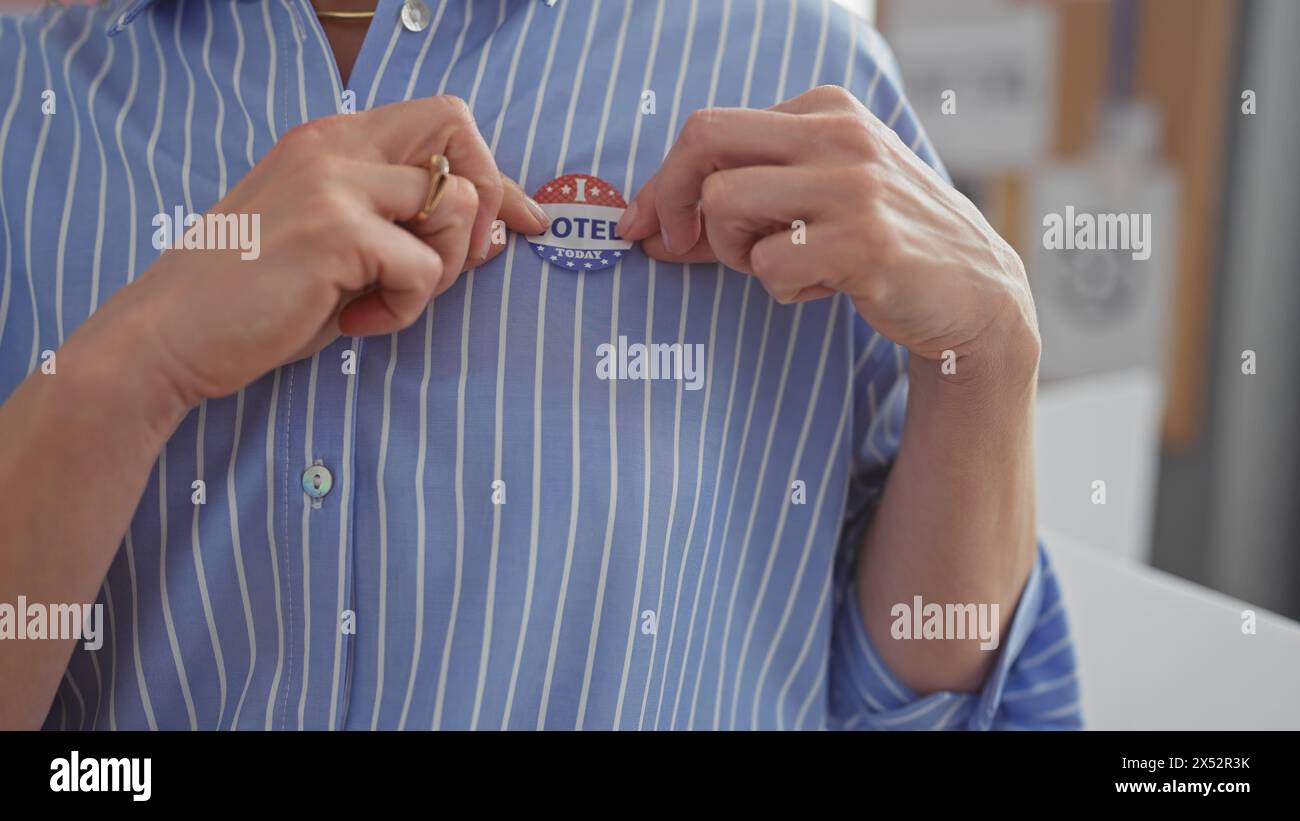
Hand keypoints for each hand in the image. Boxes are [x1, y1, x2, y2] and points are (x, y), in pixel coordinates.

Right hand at [108, 95, 548, 408]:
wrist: (168, 336)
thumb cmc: (253, 300)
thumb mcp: (336, 249)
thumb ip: (402, 228)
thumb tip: (495, 230)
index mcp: (330, 141)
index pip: (442, 120)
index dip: (494, 171)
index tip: (522, 221)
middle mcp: (334, 145)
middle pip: (461, 136)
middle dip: (480, 211)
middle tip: (443, 271)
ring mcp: (335, 183)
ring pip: (457, 208)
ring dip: (439, 270)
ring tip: (381, 302)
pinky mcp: (338, 232)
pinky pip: (426, 269)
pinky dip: (405, 310)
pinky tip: (356, 324)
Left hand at [617, 85, 1039, 382]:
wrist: (975, 295)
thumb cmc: (881, 246)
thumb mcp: (814, 205)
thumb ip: (739, 208)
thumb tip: (647, 229)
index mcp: (827, 110)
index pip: (710, 126)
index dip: (664, 180)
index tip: (645, 225)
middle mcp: (840, 134)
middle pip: (703, 140)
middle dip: (669, 198)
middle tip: (673, 244)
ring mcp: (855, 185)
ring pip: (725, 204)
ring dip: (734, 251)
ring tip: (782, 266)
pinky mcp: (865, 243)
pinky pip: (768, 266)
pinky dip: (782, 288)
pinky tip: (826, 287)